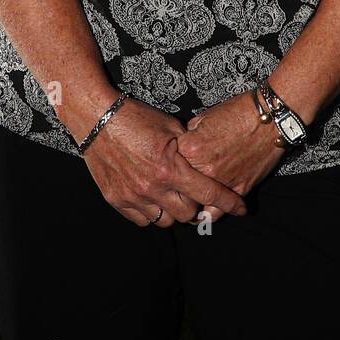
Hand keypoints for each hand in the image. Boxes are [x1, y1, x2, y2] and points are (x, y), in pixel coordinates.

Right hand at [82, 96, 247, 227]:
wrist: (97, 119)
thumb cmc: (136, 118)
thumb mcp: (170, 126)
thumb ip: (189, 148)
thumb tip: (204, 162)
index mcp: (170, 167)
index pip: (209, 193)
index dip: (229, 203)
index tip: (242, 209)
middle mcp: (153, 187)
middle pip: (189, 214)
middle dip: (196, 205)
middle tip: (195, 194)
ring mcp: (134, 196)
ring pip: (166, 221)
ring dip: (174, 211)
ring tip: (173, 196)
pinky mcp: (117, 200)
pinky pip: (144, 220)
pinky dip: (153, 213)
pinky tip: (154, 198)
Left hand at [176, 91, 287, 222]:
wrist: (270, 118)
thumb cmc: (239, 112)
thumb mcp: (205, 116)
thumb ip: (189, 135)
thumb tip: (182, 146)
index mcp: (191, 147)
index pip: (168, 162)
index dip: (169, 162)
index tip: (170, 164)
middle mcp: (204, 168)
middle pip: (179, 186)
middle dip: (176, 186)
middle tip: (174, 188)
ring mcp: (222, 181)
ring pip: (196, 205)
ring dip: (191, 206)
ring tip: (187, 206)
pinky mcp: (239, 189)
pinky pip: (218, 211)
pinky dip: (211, 214)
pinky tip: (205, 214)